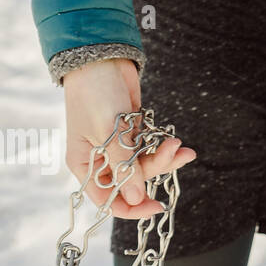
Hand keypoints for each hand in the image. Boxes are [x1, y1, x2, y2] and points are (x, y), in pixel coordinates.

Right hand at [62, 57, 195, 218]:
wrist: (102, 58)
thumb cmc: (95, 93)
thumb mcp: (108, 131)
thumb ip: (124, 166)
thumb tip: (136, 199)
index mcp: (84, 165)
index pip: (108, 200)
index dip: (132, 207)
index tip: (156, 206)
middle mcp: (101, 160)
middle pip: (133, 183)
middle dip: (156, 170)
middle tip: (174, 151)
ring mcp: (118, 148)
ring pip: (146, 167)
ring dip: (165, 158)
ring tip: (180, 146)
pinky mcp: (132, 135)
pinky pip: (151, 150)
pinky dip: (164, 148)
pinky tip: (177, 143)